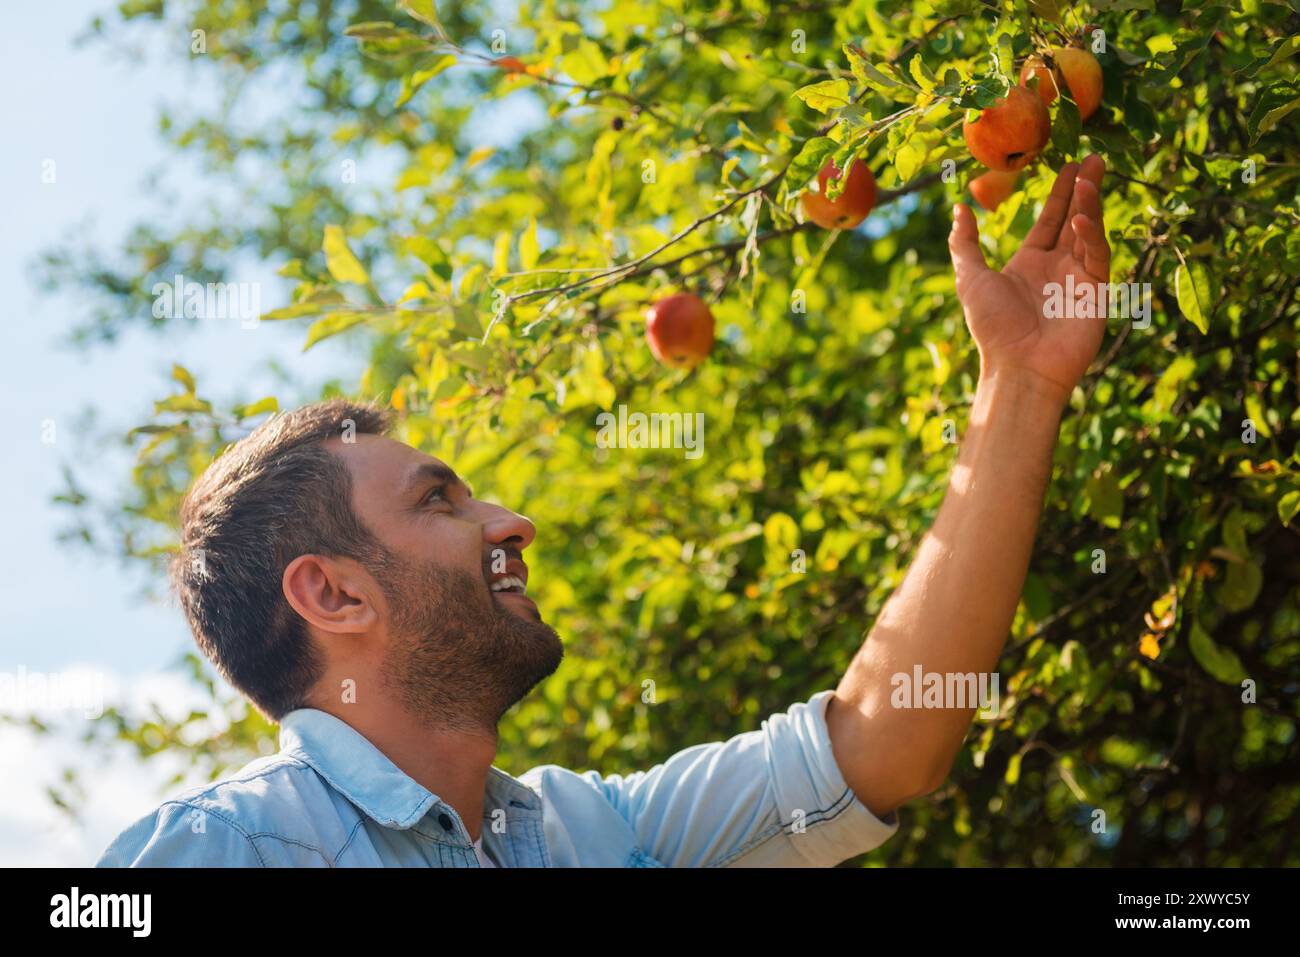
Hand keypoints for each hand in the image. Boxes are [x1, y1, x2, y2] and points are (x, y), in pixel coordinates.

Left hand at [948, 155, 1110, 404]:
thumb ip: (964, 244)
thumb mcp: (970, 279)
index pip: (1050, 220)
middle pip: (1075, 219)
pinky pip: (1096, 257)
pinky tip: (1081, 219)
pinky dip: (1091, 236)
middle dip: (1085, 189)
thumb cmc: (993, 328)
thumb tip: (957, 208)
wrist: (1017, 366)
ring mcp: (1079, 279)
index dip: (1061, 193)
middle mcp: (1057, 267)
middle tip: (1095, 158)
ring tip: (1089, 176)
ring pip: (1088, 232)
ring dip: (1090, 205)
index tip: (1071, 164)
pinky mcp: (1096, 293)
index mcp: (1030, 263)